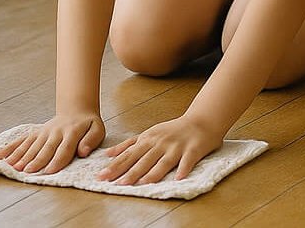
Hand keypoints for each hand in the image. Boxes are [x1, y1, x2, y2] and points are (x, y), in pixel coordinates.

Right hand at [0, 111, 104, 173]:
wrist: (77, 110)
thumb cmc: (88, 125)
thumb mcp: (98, 129)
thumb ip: (91, 140)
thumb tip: (83, 151)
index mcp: (72, 132)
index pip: (65, 148)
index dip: (58, 160)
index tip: (50, 171)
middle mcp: (55, 132)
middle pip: (45, 148)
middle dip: (36, 160)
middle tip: (28, 171)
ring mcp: (43, 132)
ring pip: (31, 145)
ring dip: (21, 156)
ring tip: (12, 167)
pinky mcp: (34, 133)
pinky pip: (20, 140)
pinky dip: (8, 149)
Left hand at [98, 116, 223, 185]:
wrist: (202, 120)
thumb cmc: (174, 129)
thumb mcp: (149, 133)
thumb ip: (128, 144)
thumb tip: (107, 154)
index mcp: (149, 139)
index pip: (129, 154)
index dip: (116, 165)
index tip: (103, 176)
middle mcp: (161, 143)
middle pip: (144, 160)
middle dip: (130, 172)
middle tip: (118, 183)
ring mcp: (177, 147)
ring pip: (163, 162)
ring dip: (153, 173)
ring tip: (142, 183)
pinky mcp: (193, 150)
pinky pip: (187, 161)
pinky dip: (183, 169)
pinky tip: (178, 178)